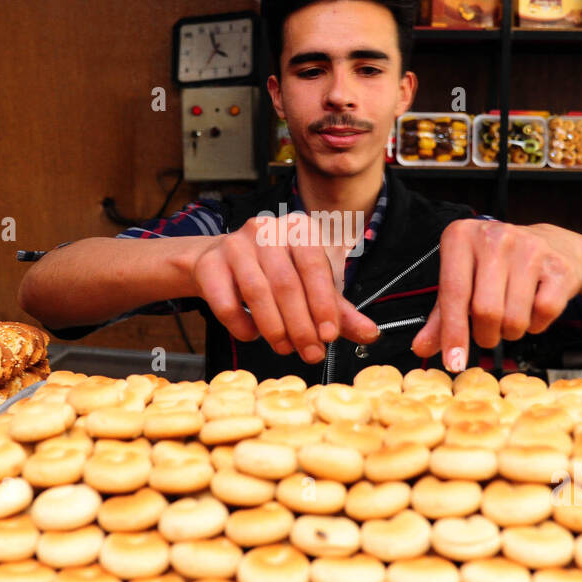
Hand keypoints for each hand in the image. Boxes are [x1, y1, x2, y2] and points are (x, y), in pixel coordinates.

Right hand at [190, 213, 378, 363]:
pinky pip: (225, 302)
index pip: (315, 265)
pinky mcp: (209, 263)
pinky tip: (253, 335)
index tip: (330, 336)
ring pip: (256, 293)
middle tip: (310, 354)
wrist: (220, 262)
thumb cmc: (275, 274)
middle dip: (301, 325)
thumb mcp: (311, 287)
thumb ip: (339, 311)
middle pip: (286, 283)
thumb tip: (371, 335)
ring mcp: (234, 243)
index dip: (323, 303)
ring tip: (285, 348)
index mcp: (298, 228)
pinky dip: (242, 325)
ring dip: (274, 329)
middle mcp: (266, 229)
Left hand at [411, 220, 581, 370]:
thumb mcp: (463, 282)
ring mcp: (529, 248)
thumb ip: (441, 317)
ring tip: (510, 316)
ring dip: (511, 332)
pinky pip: (544, 314)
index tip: (454, 363)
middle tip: (488, 333)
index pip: (454, 293)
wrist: (553, 245)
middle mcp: (494, 236)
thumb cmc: (497, 267)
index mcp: (461, 236)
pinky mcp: (558, 266)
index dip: (454, 334)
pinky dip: (536, 324)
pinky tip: (532, 308)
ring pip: (515, 318)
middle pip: (485, 311)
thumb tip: (420, 348)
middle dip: (486, 336)